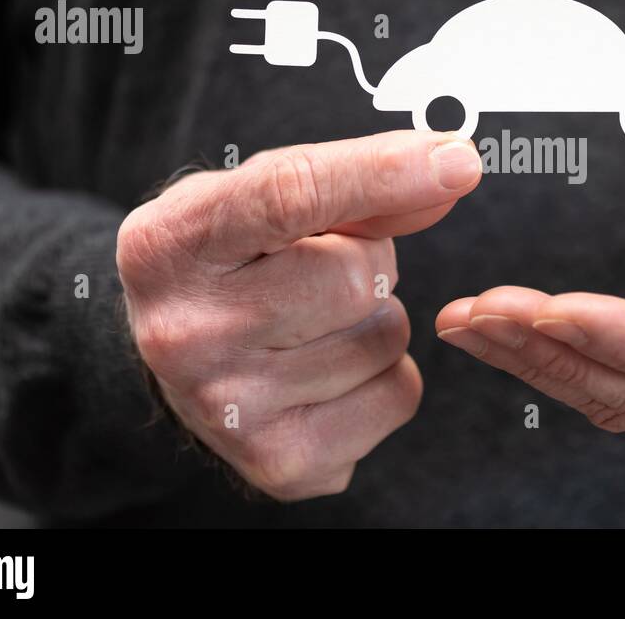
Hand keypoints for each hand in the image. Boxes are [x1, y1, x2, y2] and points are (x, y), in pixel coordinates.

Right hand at [118, 130, 481, 498]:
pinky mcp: (283, 462)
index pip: (288, 196)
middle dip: (368, 259)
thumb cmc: (231, 258)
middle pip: (355, 276)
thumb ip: (354, 179)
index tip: (457, 162)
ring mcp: (231, 409)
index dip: (381, 173)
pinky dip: (387, 374)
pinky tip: (329, 368)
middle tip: (320, 267)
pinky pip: (401, 395)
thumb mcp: (263, 195)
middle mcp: (184, 334)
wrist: (179, 355)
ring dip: (377, 317)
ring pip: (387, 336)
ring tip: (316, 319)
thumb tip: (450, 170)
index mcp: (168, 246)